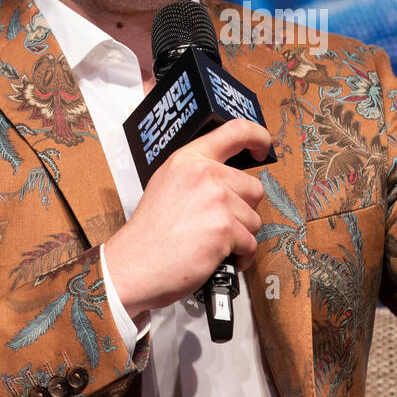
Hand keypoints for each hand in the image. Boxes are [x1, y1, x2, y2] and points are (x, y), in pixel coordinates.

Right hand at [102, 119, 271, 317]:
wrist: (134, 265)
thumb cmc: (149, 234)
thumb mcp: (167, 184)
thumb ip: (197, 174)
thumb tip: (229, 178)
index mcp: (189, 159)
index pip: (236, 131)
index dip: (258, 137)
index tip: (262, 147)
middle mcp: (205, 174)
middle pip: (253, 188)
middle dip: (243, 211)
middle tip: (219, 224)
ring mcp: (216, 200)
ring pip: (254, 219)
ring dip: (240, 236)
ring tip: (213, 243)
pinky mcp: (224, 228)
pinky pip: (251, 244)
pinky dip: (240, 256)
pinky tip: (219, 258)